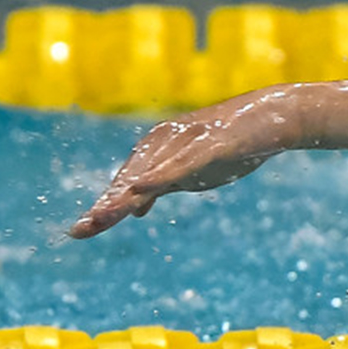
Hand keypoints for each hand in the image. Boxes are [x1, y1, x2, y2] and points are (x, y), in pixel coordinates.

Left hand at [68, 90, 295, 238]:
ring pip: (147, 175)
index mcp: (155, 152)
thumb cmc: (228, 146)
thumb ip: (160, 187)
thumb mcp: (189, 173)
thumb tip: (135, 210)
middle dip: (104, 207)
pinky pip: (178, 165)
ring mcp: (183, 145)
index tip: (79, 231)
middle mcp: (161, 145)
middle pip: (128, 182)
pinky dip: (157, 177)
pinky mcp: (205, 147)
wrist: (268, 117)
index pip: (124, 185)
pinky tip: (138, 188)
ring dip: (122, 198)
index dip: (103, 208)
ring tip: (99, 217)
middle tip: (79, 230)